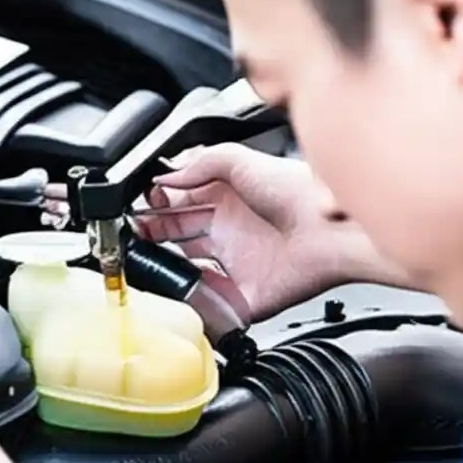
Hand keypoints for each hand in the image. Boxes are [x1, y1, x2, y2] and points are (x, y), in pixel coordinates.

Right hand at [135, 144, 407, 322]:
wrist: (327, 230)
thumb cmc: (296, 191)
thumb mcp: (241, 159)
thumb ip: (199, 162)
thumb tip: (166, 175)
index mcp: (226, 199)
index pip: (179, 202)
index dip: (156, 204)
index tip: (139, 205)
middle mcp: (229, 231)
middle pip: (178, 235)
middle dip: (153, 233)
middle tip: (135, 233)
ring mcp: (235, 264)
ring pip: (188, 269)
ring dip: (166, 266)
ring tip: (148, 259)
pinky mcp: (244, 295)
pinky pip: (211, 303)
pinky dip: (191, 299)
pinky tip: (177, 287)